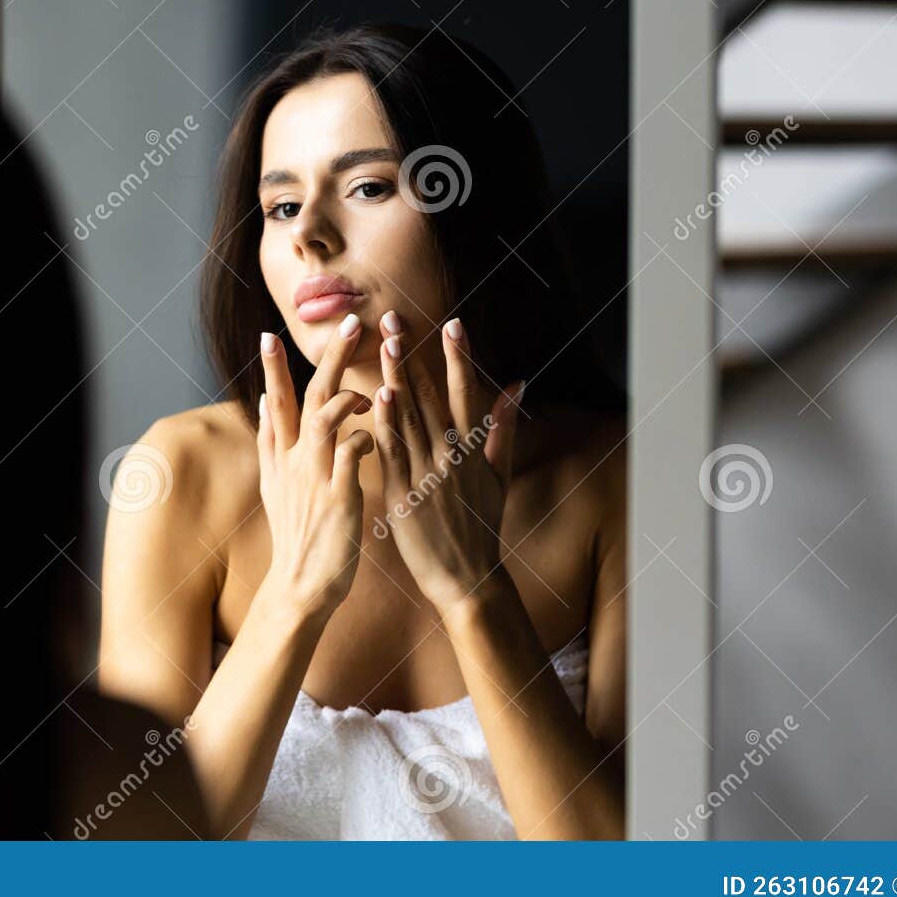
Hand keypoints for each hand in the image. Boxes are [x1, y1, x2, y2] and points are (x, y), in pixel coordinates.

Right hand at [255, 314, 376, 620]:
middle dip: (329, 358)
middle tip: (351, 324)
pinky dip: (364, 434)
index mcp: (280, 457)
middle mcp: (293, 460)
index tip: (270, 334)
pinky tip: (374, 434)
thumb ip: (273, 441)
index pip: (274, 400)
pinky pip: (352, 451)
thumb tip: (263, 399)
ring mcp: (314, 476)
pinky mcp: (338, 495)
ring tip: (369, 388)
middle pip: (306, 397)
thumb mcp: (275, 486)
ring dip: (349, 393)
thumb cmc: (300, 534)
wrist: (303, 585)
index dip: (272, 367)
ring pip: (325, 417)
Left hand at [372, 311, 524, 613]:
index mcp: (472, 448)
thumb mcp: (498, 475)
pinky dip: (386, 422)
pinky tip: (379, 395)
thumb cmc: (480, 526)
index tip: (452, 324)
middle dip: (410, 354)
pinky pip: (392, 451)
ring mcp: (426, 473)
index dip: (458, 356)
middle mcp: (450, 454)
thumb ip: (502, 427)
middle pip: (428, 394)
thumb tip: (518, 385)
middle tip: (392, 319)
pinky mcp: (402, 494)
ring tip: (381, 342)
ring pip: (408, 416)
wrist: (467, 577)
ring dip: (394, 375)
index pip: (464, 391)